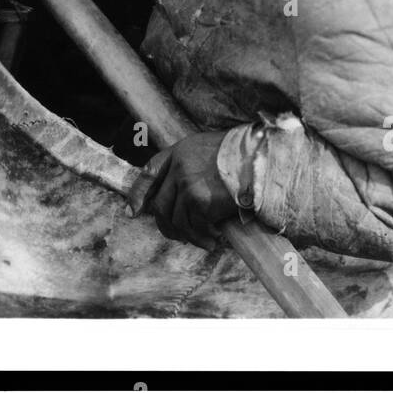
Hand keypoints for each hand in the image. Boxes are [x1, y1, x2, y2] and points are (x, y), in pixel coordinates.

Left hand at [126, 132, 237, 251]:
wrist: (258, 159)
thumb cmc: (242, 155)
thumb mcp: (209, 149)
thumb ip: (192, 165)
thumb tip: (184, 193)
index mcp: (179, 151)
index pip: (149, 172)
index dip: (138, 193)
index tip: (133, 211)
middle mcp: (178, 167)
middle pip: (161, 204)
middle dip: (166, 226)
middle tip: (180, 237)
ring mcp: (186, 184)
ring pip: (177, 220)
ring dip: (190, 236)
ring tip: (207, 242)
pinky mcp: (199, 200)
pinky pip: (195, 226)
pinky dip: (204, 236)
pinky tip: (216, 239)